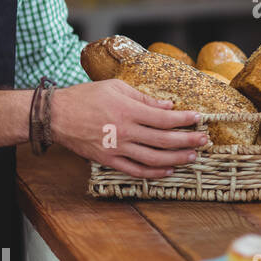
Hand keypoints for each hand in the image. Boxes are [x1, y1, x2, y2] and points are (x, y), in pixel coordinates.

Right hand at [51, 79, 209, 178]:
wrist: (56, 115)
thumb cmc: (84, 96)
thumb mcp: (115, 87)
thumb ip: (143, 98)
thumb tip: (167, 105)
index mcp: (128, 110)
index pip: (165, 118)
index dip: (185, 119)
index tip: (198, 118)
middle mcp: (125, 131)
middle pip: (165, 140)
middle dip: (188, 140)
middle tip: (204, 140)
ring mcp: (117, 148)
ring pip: (154, 158)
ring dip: (177, 158)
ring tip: (192, 156)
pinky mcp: (108, 160)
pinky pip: (135, 170)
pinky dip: (154, 172)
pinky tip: (168, 170)